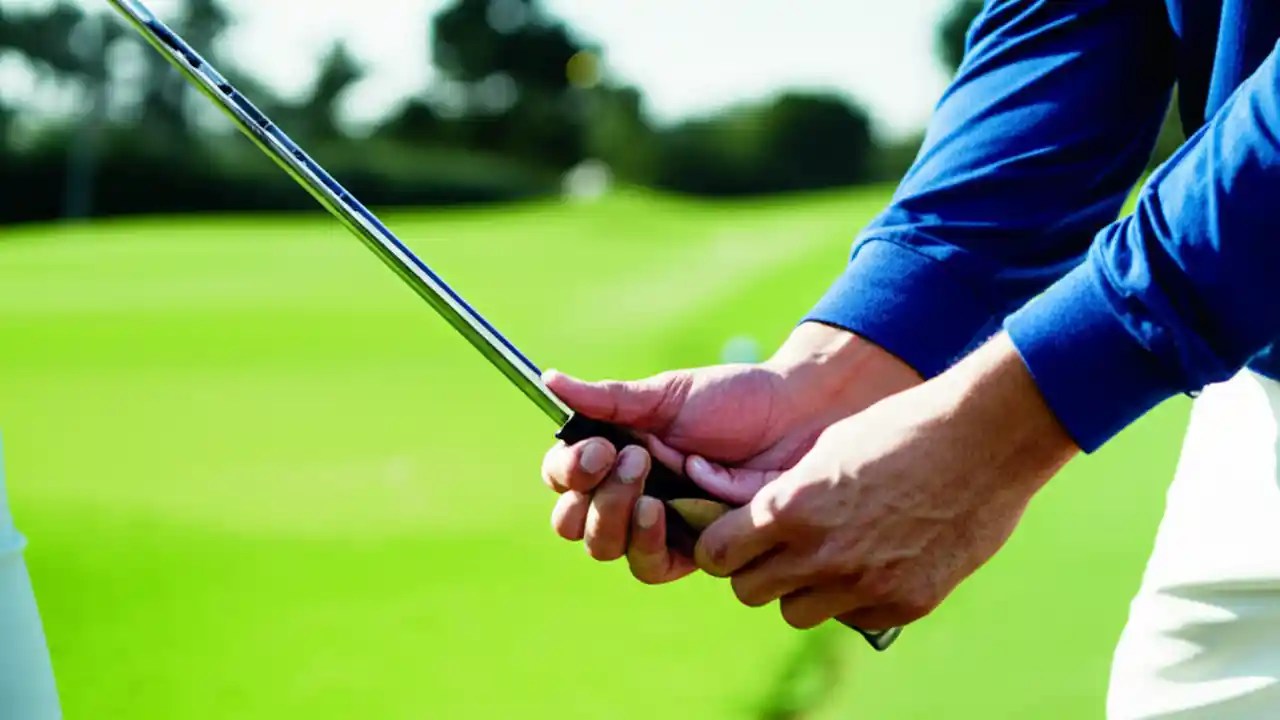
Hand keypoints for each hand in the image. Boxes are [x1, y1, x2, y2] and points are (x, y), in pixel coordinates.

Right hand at [541, 322, 921, 584]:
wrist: (801, 416)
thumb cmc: (738, 398)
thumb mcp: (668, 394)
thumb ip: (610, 399)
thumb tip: (548, 380)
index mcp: (617, 453)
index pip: (564, 477)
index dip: (565, 471)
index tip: (592, 450)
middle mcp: (631, 493)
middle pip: (575, 521)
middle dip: (589, 495)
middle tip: (622, 459)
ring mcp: (662, 525)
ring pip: (607, 547)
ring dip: (613, 517)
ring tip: (646, 488)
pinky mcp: (697, 550)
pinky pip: (651, 565)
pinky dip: (646, 541)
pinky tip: (661, 512)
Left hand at [694, 333, 1079, 630]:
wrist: (983, 440)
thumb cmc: (899, 429)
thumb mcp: (824, 450)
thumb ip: (785, 495)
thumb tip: (755, 525)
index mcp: (790, 508)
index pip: (718, 554)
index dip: (722, 546)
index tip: (734, 538)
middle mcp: (821, 554)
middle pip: (749, 592)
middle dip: (757, 571)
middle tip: (779, 550)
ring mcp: (864, 585)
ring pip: (797, 613)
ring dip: (804, 590)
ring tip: (830, 556)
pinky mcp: (905, 604)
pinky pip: (854, 618)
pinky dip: (856, 598)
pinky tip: (878, 560)